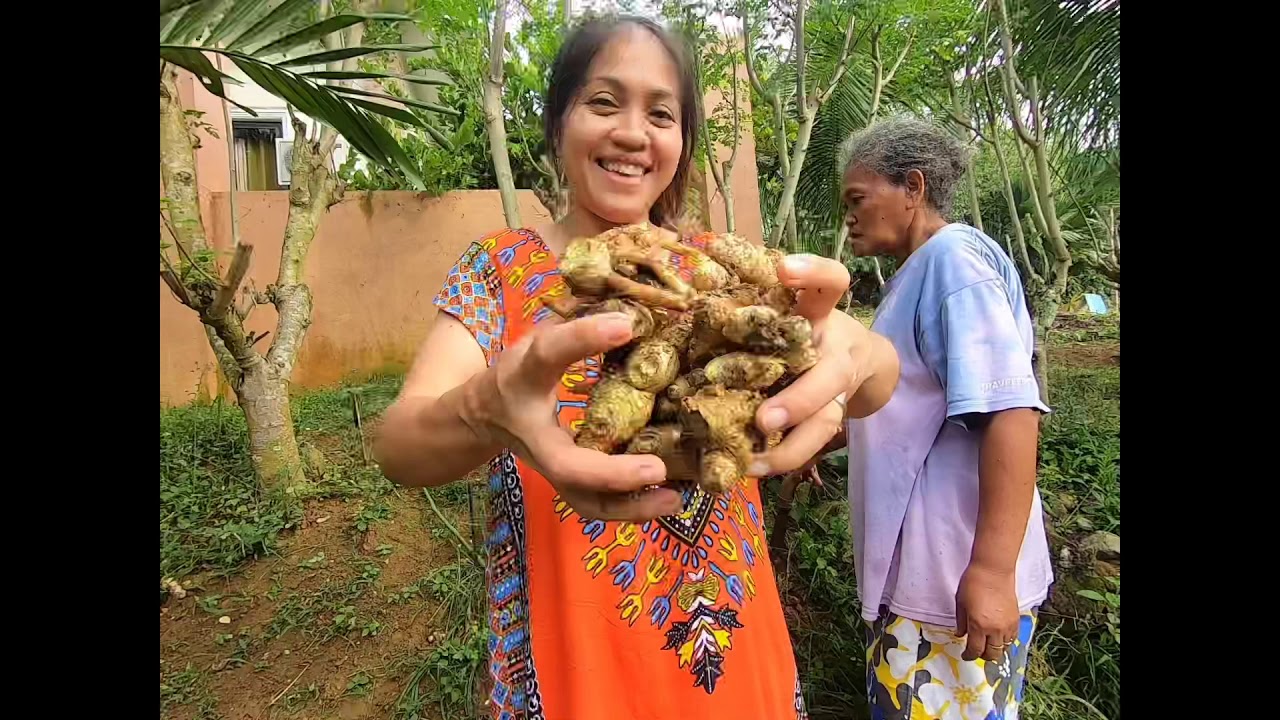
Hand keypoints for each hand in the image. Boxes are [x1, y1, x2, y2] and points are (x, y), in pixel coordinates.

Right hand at [466, 312, 681, 520]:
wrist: (481, 414)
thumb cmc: (519, 372)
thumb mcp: (539, 340)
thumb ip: (577, 329)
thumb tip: (635, 315)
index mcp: (522, 379)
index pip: (548, 356)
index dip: (582, 339)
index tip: (625, 324)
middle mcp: (533, 433)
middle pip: (566, 466)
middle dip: (611, 474)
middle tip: (657, 468)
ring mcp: (548, 466)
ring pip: (583, 500)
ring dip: (628, 507)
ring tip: (674, 498)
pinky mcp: (565, 483)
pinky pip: (594, 505)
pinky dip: (630, 508)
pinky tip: (667, 499)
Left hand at [750, 254, 871, 475]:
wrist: (862, 359)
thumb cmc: (804, 326)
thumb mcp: (788, 306)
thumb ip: (753, 305)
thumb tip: (684, 298)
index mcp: (819, 312)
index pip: (830, 281)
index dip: (811, 272)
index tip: (782, 268)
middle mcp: (833, 350)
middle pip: (831, 375)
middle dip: (800, 399)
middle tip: (765, 419)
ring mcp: (837, 388)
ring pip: (826, 420)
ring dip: (791, 444)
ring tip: (753, 462)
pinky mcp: (831, 416)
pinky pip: (813, 443)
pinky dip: (783, 456)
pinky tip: (751, 467)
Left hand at [955, 562, 1020, 661]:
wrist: (994, 570)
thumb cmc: (973, 582)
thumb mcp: (960, 603)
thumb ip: (961, 622)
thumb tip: (960, 634)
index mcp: (978, 625)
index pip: (975, 650)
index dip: (969, 655)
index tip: (965, 655)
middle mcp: (995, 629)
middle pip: (992, 653)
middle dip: (983, 656)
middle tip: (976, 652)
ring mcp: (1008, 625)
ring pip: (1004, 648)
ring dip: (995, 649)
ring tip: (988, 645)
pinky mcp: (1016, 619)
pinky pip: (1013, 638)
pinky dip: (1006, 642)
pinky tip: (999, 637)